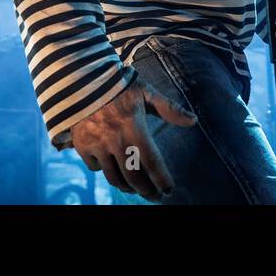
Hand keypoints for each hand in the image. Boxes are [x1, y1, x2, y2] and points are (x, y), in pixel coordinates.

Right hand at [69, 79, 197, 200]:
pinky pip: (95, 167)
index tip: (169, 190)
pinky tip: (113, 171)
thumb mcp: (146, 92)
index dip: (162, 179)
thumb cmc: (119, 85)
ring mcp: (97, 144)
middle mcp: (116, 140)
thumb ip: (169, 108)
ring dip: (127, 186)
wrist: (83, 78)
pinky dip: (105, 172)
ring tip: (136, 189)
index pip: (152, 161)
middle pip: (133, 176)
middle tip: (154, 197)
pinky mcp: (82, 145)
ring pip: (113, 176)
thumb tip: (193, 120)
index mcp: (134, 127)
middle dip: (146, 190)